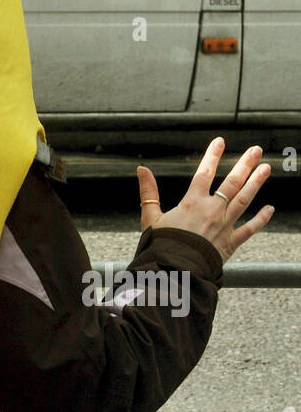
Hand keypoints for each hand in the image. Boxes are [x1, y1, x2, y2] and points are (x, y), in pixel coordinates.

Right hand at [137, 137, 273, 264]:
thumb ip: (148, 192)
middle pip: (232, 182)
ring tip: (267, 168)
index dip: (213, 155)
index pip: (205, 172)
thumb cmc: (160, 245)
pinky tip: (270, 209)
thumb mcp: (150, 217)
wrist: (174, 270)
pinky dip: (261, 219)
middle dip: (245, 164)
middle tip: (256, 150)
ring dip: (256, 183)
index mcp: (192, 202)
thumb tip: (141, 169)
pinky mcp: (230, 243)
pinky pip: (249, 229)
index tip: (220, 141)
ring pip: (244, 200)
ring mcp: (224, 225)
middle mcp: (211, 210)